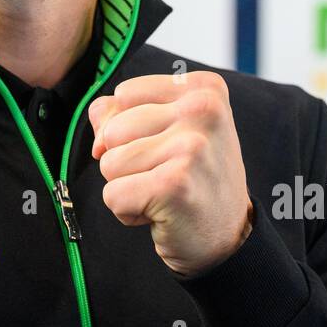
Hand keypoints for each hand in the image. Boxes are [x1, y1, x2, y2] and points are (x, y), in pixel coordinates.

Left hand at [89, 70, 252, 277]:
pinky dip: (128, 211)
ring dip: (127, 186)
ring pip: (108, 162)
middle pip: (112, 130)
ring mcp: (191, 146)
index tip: (168, 148)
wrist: (228, 238)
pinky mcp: (174, 184)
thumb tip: (97, 120)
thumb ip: (122, 111)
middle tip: (166, 175)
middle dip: (126, 161)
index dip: (131, 129)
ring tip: (163, 193)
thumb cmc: (193, 178)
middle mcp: (203, 109)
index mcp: (204, 88)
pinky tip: (161, 213)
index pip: (124, 94)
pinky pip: (113, 194)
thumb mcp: (167, 130)